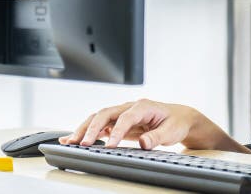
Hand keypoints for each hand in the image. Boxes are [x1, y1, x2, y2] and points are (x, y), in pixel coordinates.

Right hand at [58, 98, 250, 152]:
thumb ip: (157, 137)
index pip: (126, 117)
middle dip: (92, 128)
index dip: (116, 131)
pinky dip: (87, 132)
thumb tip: (144, 142)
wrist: (179, 118)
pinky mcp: (119, 123)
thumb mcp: (171, 131)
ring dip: (84, 129)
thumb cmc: (176, 122)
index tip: (109, 145)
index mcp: (143, 106)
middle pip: (106, 113)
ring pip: (99, 118)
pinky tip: (75, 139)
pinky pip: (100, 126)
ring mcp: (123, 114)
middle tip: (83, 144)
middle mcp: (130, 107)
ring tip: (71, 141)